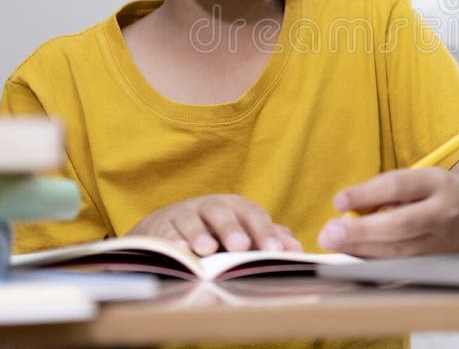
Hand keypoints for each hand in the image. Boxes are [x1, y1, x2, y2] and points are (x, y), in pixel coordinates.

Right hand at [127, 194, 302, 255]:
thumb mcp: (243, 232)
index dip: (265, 232)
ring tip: (207, 249)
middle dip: (232, 229)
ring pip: (192, 220)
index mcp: (236, 207)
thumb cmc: (217, 233)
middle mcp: (211, 207)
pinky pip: (166, 232)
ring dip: (199, 234)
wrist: (170, 226)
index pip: (254, 216)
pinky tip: (178, 251)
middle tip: (241, 246)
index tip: (276, 251)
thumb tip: (297, 249)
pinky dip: (172, 241)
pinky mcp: (162, 226)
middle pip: (223, 213)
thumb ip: (269, 238)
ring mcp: (185, 214)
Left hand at [316, 167, 458, 256]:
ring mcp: (443, 243)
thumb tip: (350, 208)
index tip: (339, 201)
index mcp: (439, 184)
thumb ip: (391, 191)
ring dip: (362, 250)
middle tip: (328, 233)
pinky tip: (354, 257)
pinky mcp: (439, 264)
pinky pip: (403, 265)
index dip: (366, 193)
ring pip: (400, 251)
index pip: (399, 186)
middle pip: (399, 225)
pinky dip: (376, 262)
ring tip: (334, 244)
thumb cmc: (445, 195)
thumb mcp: (424, 179)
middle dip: (360, 231)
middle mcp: (444, 214)